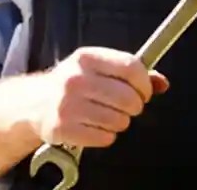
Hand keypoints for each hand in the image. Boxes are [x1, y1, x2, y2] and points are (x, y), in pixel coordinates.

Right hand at [28, 47, 169, 148]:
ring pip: (120, 121)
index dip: (145, 83)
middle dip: (134, 106)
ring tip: (105, 116)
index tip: (145, 91)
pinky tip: (94, 126)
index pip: (131, 67)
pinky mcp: (64, 128)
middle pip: (129, 98)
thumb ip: (131, 73)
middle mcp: (76, 79)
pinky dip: (106, 136)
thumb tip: (162, 83)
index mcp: (86, 57)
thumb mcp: (98, 68)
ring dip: (120, 122)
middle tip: (125, 106)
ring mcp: (68, 105)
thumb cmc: (74, 84)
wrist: (34, 102)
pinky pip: (106, 138)